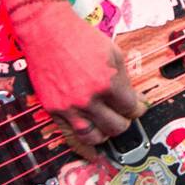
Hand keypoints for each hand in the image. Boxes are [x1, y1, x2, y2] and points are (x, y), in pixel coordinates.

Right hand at [12, 2, 139, 145]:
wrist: (47, 31)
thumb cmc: (79, 37)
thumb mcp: (113, 52)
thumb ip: (124, 79)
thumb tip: (134, 100)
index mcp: (108, 82)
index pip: (131, 108)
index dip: (137, 109)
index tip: (137, 107)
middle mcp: (89, 98)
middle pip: (116, 126)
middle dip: (124, 122)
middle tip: (124, 116)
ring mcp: (70, 106)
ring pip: (96, 137)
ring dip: (106, 135)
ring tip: (108, 127)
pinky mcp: (54, 109)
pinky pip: (71, 136)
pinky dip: (84, 148)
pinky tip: (92, 153)